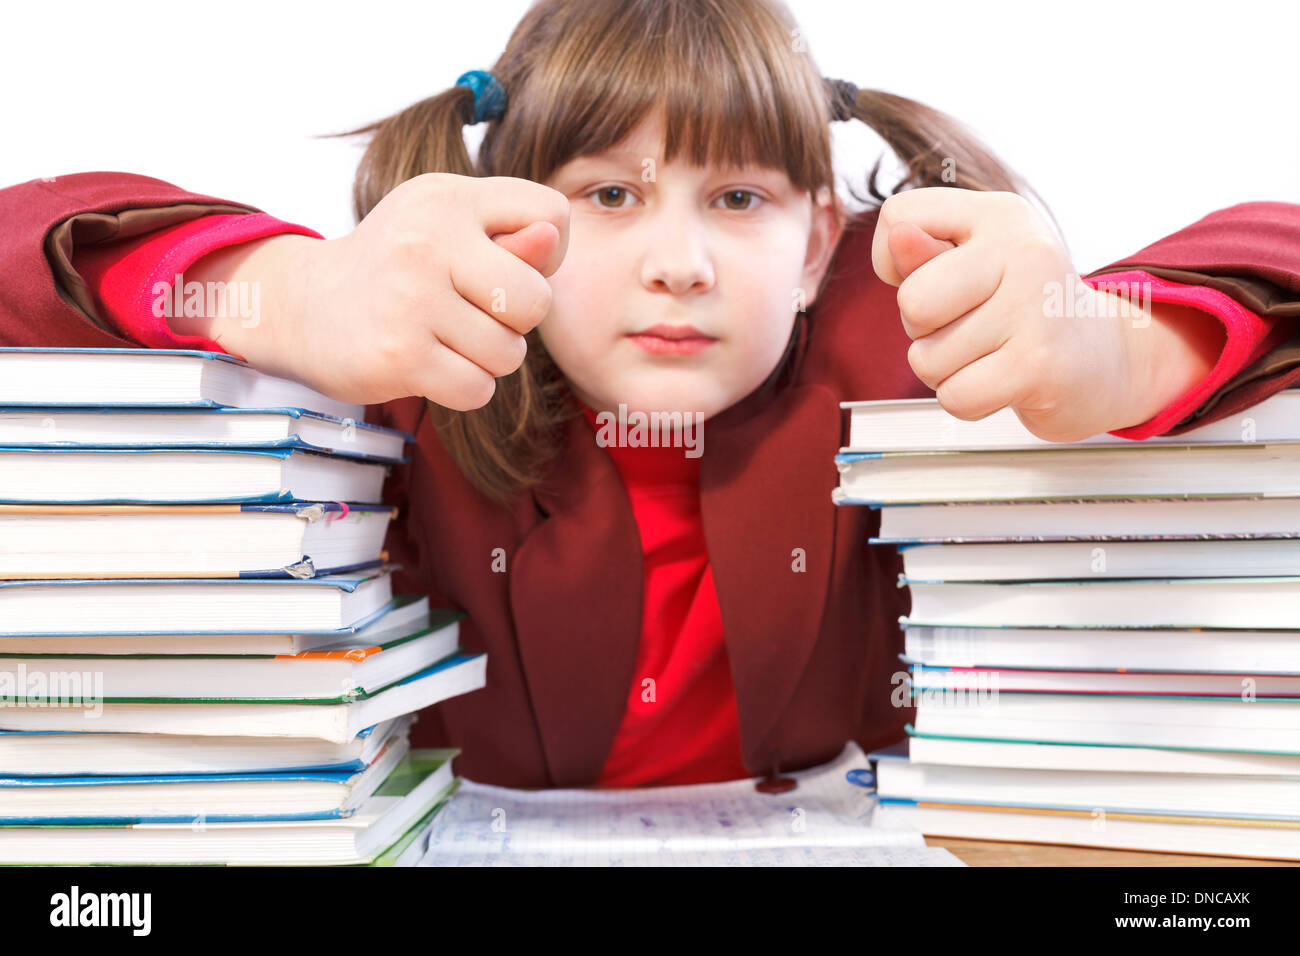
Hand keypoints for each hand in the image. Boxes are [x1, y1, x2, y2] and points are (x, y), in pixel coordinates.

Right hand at [186, 173, 569, 409]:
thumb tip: (551, 244)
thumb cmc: (399, 267)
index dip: (550, 254)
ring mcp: (411, 300)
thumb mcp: (449, 231)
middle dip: (517, 321)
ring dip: (487, 359)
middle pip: (537, 301)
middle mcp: (427, 241)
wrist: (302, 306)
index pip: (552, 214)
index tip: (507, 265)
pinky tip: (432, 365)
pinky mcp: (399, 355)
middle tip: (472, 312)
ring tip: (445, 338)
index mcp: (447, 198)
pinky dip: (464, 387)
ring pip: (509, 354)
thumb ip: (512, 238)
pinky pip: (478, 389)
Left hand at [871, 187, 1211, 441]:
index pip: (896, 218)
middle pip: (911, 301)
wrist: (1105, 359)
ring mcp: (1034, 307)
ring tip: (992, 354)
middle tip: (968, 327)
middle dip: (922, 330)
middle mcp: (1023, 249)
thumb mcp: (971, 268)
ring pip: (926, 359)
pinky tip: (1001, 383)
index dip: (892, 265)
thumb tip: (898, 237)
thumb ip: (923, 257)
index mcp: (999, 214)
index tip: (938, 281)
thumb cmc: (1021, 310)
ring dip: (947, 371)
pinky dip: (968, 401)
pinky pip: (955, 396)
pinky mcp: (1037, 365)